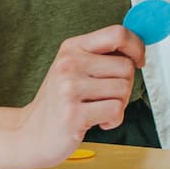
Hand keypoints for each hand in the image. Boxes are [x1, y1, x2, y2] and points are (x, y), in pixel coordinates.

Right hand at [17, 25, 144, 167]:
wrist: (30, 134)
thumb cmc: (59, 102)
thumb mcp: (75, 68)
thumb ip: (103, 56)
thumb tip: (138, 48)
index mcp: (72, 47)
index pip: (117, 34)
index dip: (137, 46)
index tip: (138, 60)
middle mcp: (69, 64)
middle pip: (126, 66)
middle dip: (126, 85)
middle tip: (106, 96)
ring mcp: (69, 89)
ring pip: (124, 89)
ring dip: (118, 104)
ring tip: (97, 109)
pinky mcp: (74, 114)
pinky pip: (115, 111)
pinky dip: (113, 120)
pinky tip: (97, 121)